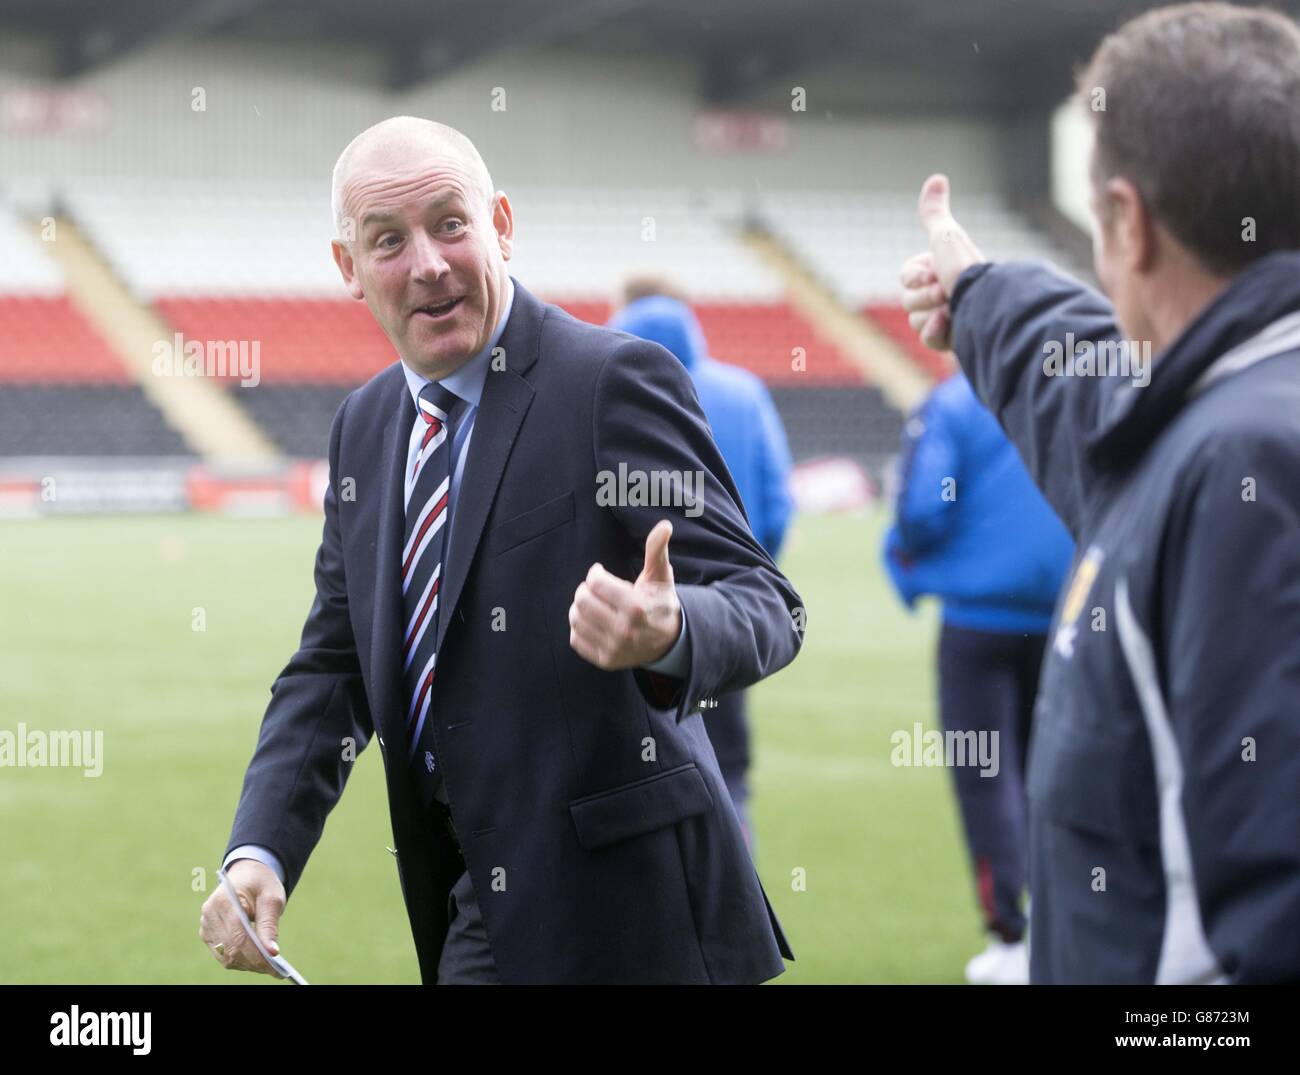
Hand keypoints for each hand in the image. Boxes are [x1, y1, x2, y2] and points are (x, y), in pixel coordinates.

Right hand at [199, 859, 284, 976]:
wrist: (246, 873)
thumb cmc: (261, 883)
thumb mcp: (272, 898)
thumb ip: (270, 925)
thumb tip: (272, 952)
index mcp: (224, 901)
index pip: (238, 937)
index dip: (256, 955)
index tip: (275, 967)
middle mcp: (209, 915)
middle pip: (231, 949)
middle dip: (254, 962)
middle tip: (276, 970)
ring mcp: (205, 926)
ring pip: (225, 956)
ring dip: (248, 964)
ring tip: (269, 966)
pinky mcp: (208, 934)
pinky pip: (222, 955)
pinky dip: (240, 960)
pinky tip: (257, 960)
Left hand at [569, 519, 681, 669]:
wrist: (669, 640)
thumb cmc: (660, 602)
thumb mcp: (661, 576)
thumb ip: (657, 550)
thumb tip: (664, 525)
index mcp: (636, 607)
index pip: (595, 583)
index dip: (594, 574)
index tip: (600, 572)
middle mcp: (624, 630)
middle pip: (582, 601)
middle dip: (585, 589)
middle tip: (595, 588)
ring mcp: (614, 648)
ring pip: (575, 619)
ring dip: (580, 607)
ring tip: (593, 603)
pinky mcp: (605, 661)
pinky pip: (576, 639)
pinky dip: (579, 627)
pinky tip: (592, 620)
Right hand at [901, 173, 985, 350]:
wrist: (986, 305)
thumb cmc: (965, 270)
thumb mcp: (946, 237)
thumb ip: (934, 213)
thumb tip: (936, 178)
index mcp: (941, 270)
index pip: (906, 277)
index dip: (914, 277)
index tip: (932, 273)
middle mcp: (944, 292)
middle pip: (908, 300)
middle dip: (924, 297)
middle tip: (945, 293)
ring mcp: (947, 318)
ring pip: (915, 320)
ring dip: (931, 315)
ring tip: (953, 311)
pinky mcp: (953, 340)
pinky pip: (929, 340)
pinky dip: (936, 334)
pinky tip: (949, 325)